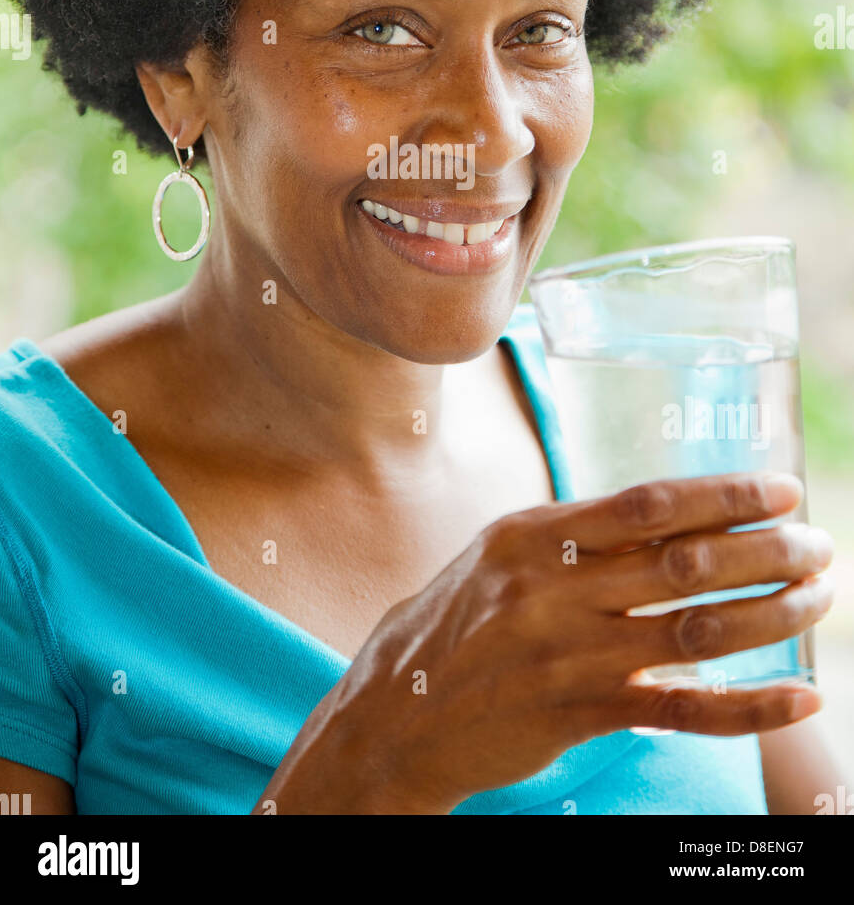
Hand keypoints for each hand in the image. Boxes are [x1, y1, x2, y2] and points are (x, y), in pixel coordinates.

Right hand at [258, 471, 832, 813]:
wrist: (392, 712)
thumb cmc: (458, 622)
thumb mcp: (502, 556)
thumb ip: (576, 537)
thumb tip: (671, 516)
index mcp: (533, 533)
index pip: (647, 503)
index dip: (723, 496)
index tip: (781, 491)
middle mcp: (551, 586)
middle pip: (682, 561)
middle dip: (764, 552)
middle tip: (819, 547)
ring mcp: (565, 652)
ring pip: (693, 629)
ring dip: (770, 614)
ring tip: (818, 600)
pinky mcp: (577, 713)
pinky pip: (678, 707)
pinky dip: (747, 705)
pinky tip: (797, 698)